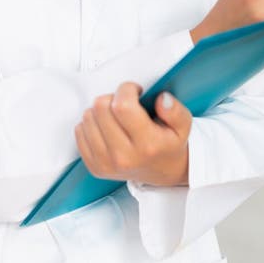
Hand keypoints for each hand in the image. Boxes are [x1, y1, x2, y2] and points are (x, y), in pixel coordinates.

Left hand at [75, 82, 191, 185]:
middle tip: (126, 104)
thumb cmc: (169, 144)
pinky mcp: (94, 166)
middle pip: (101, 107)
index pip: (122, 106)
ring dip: (101, 110)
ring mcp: (105, 163)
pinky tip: (107, 128)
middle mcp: (124, 156)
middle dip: (113, 98)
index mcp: (147, 144)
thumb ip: (175, 110)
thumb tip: (161, 99)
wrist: (163, 172)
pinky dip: (92, 124)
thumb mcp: (183, 126)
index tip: (135, 92)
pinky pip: (79, 131)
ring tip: (117, 117)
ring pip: (88, 117)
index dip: (126, 90)